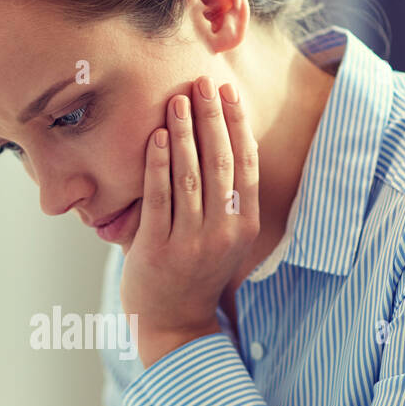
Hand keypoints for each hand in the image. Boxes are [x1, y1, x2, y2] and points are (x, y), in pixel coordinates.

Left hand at [119, 75, 259, 346]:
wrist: (174, 324)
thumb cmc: (196, 272)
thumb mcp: (224, 237)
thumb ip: (225, 198)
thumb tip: (219, 141)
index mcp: (244, 225)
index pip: (246, 164)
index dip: (237, 124)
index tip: (226, 92)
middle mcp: (224, 232)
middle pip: (221, 161)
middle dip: (211, 117)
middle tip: (200, 81)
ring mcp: (192, 241)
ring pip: (191, 174)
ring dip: (185, 131)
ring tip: (177, 99)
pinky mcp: (160, 248)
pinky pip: (160, 197)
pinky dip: (159, 163)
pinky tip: (158, 136)